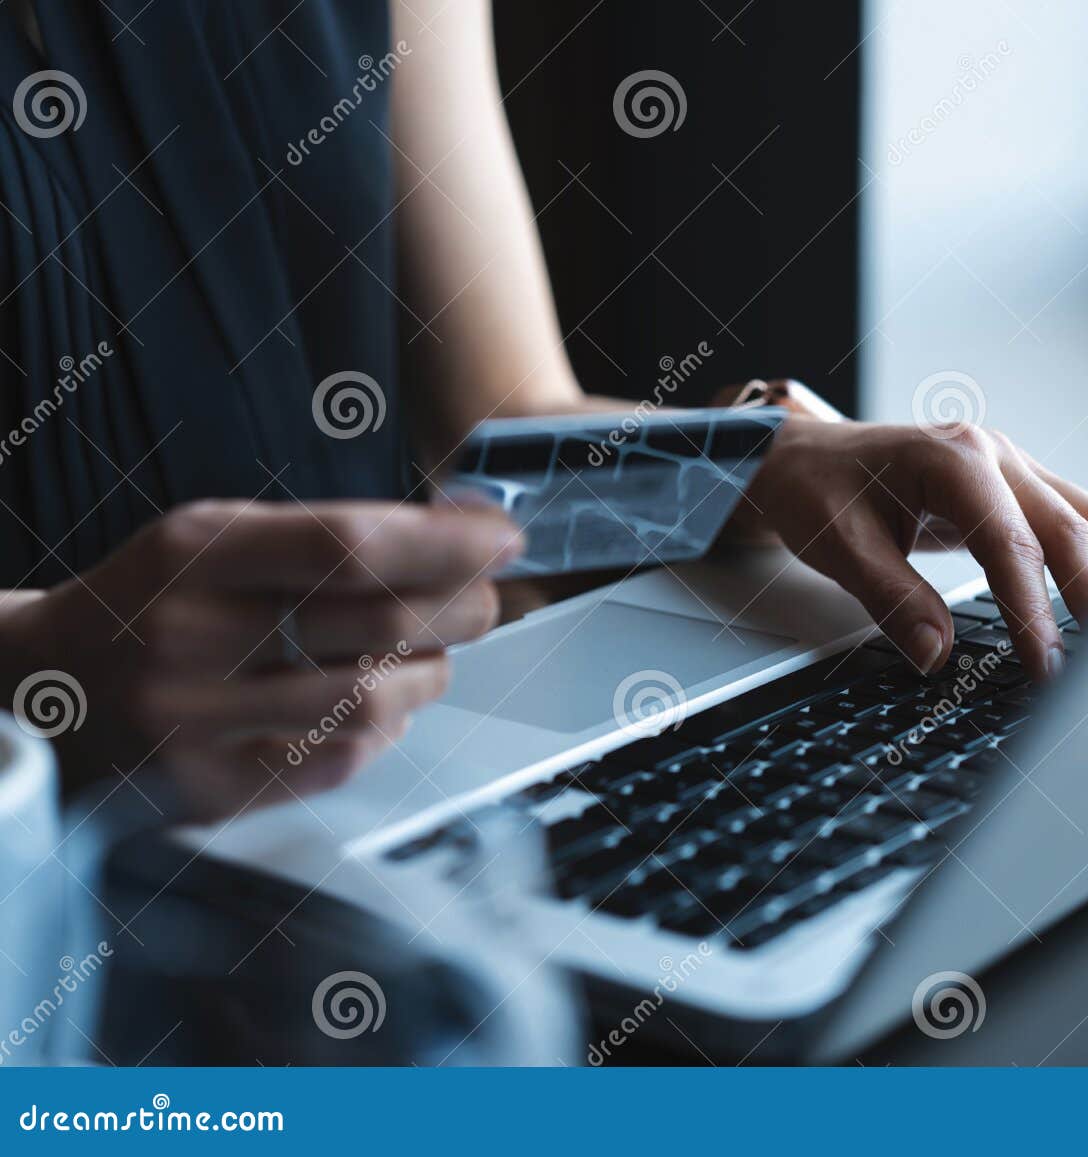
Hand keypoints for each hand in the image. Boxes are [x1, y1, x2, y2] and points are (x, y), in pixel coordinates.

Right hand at [0, 501, 521, 819]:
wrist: (35, 690)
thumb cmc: (149, 603)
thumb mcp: (214, 538)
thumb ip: (328, 535)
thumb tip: (467, 530)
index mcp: (196, 552)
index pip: (352, 546)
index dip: (448, 543)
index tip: (504, 538)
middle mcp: (192, 637)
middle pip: (383, 624)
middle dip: (465, 608)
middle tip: (483, 599)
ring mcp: (199, 726)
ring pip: (379, 701)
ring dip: (434, 673)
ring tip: (430, 655)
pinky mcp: (213, 793)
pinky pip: (346, 761)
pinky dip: (389, 729)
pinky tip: (382, 705)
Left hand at [734, 419, 1087, 680]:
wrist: (805, 456)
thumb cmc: (819, 490)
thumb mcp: (838, 546)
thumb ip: (892, 599)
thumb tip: (938, 655)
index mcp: (953, 458)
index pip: (1012, 543)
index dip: (1035, 610)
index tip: (1048, 667)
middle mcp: (997, 454)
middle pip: (1071, 526)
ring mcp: (1016, 465)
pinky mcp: (1022, 484)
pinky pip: (1084, 511)